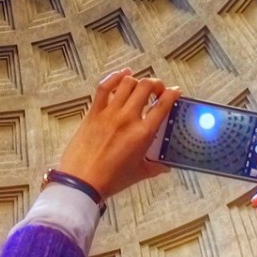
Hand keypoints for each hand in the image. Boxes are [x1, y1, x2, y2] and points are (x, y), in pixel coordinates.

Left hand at [57, 68, 180, 199]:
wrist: (81, 181)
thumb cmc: (110, 179)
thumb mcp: (138, 174)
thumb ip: (155, 167)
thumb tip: (165, 166)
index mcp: (143, 133)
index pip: (163, 105)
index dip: (172, 94)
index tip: (175, 91)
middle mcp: (128, 118)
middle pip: (146, 87)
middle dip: (157, 84)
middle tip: (158, 90)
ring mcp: (110, 113)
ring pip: (127, 83)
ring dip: (138, 81)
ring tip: (141, 86)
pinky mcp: (94, 112)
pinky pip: (104, 87)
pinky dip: (114, 77)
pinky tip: (122, 74)